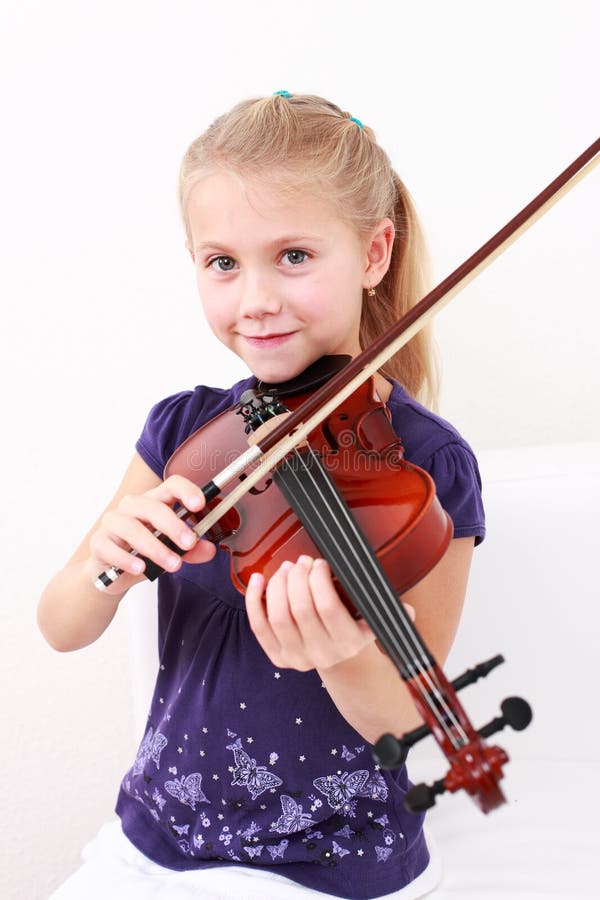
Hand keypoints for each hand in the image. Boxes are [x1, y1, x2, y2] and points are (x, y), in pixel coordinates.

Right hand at [88, 475, 215, 592]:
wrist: (112, 574)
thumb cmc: (143, 553)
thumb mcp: (172, 551)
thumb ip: (191, 550)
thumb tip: (209, 549)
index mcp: (154, 501)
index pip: (171, 485)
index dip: (186, 491)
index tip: (199, 505)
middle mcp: (132, 507)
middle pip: (152, 506)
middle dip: (173, 525)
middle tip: (189, 543)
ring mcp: (113, 523)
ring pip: (132, 527)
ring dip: (155, 547)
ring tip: (172, 564)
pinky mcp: (99, 543)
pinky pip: (111, 548)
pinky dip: (127, 559)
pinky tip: (141, 568)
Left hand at [245, 555, 377, 671]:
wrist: (339, 657)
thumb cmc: (351, 625)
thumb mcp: (366, 612)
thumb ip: (363, 595)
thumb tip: (355, 572)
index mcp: (348, 642)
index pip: (327, 606)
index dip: (319, 579)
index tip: (320, 563)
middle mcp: (322, 654)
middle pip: (300, 608)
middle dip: (298, 576)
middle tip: (302, 562)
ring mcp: (297, 658)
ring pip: (278, 616)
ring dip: (278, 584)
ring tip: (286, 568)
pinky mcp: (277, 658)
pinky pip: (259, 626)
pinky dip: (254, 599)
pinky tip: (258, 580)